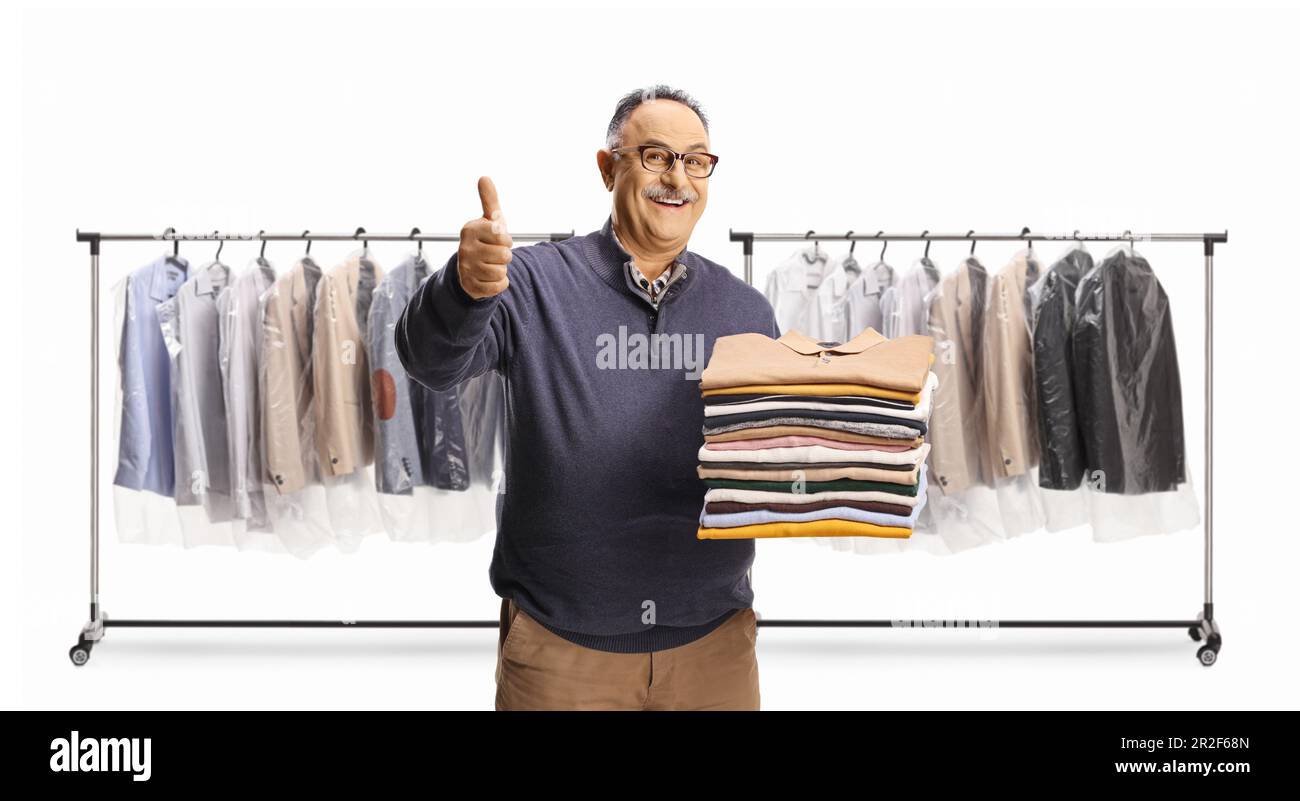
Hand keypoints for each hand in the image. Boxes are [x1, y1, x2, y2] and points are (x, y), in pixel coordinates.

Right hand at [457, 176, 513, 298]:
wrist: (471, 269)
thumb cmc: (485, 240)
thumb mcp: (489, 220)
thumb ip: (490, 200)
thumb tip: (484, 177)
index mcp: (470, 229)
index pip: (503, 236)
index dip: (505, 239)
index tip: (497, 239)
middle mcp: (464, 248)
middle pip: (504, 255)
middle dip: (504, 256)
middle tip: (493, 254)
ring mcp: (465, 268)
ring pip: (501, 271)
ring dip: (501, 270)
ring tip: (490, 265)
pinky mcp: (470, 286)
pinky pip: (499, 286)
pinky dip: (499, 284)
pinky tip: (489, 278)